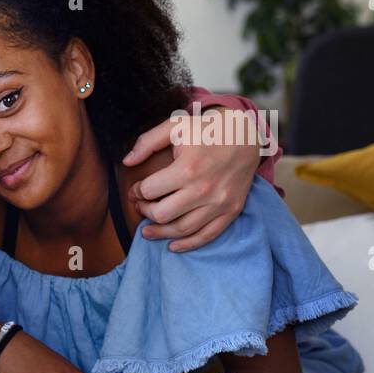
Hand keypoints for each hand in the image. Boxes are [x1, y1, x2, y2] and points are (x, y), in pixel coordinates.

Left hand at [123, 108, 260, 251]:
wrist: (247, 135)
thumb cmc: (207, 130)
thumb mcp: (175, 126)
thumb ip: (147, 142)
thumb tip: (126, 162)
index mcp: (187, 168)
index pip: (149, 191)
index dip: (136, 192)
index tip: (135, 191)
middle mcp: (203, 189)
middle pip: (162, 214)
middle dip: (145, 212)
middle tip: (141, 207)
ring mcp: (220, 202)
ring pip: (182, 229)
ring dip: (160, 233)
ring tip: (147, 231)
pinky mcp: (232, 210)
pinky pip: (207, 235)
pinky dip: (188, 244)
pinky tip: (172, 245)